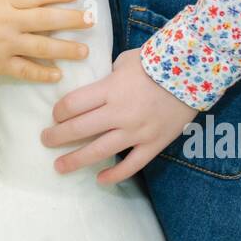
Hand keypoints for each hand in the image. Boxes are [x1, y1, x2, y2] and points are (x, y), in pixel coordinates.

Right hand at [0, 0, 92, 81]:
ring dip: (64, 50)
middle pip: (45, 20)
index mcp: (3, 0)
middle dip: (71, 20)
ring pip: (40, 47)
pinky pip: (24, 70)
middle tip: (91, 21)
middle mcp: (7, 21)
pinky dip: (41, 73)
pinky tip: (58, 75)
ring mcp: (4, 44)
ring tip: (84, 51)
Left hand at [40, 47, 199, 183]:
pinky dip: (115, 175)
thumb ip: (107, 78)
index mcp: (110, 89)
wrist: (194, 73)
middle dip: (56, 137)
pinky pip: (131, 165)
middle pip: (79, 130)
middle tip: (45, 141)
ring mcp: (137, 131)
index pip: (72, 105)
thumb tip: (94, 90)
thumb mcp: (125, 61)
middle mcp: (120, 112)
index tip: (54, 116)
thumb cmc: (157, 61)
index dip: (58, 112)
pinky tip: (100, 179)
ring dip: (76, 160)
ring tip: (60, 166)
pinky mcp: (153, 144)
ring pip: (99, 151)